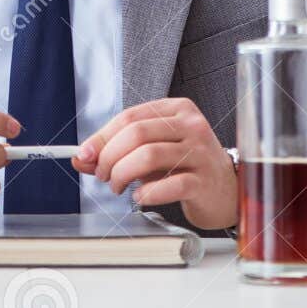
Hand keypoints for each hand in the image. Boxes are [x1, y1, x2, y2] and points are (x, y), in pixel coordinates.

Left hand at [72, 97, 237, 229]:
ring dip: (123, 174)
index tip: (86, 155)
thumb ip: (116, 151)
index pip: (130, 117)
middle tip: (103, 175)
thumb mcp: (150, 152)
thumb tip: (81, 158)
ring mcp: (201, 153)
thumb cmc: (185, 167)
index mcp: (176, 110)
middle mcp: (191, 126)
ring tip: (118, 186)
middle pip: (137, 133)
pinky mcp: (205, 181)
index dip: (102, 137)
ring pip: (149, 156)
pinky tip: (140, 197)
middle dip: (110, 157)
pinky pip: (170, 185)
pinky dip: (147, 193)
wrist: (225, 191)